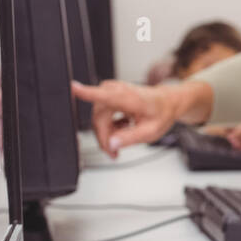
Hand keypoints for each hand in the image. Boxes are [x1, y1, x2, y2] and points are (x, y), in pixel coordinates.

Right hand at [72, 79, 205, 157]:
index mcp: (130, 98)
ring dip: (106, 134)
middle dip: (104, 137)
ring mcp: (113, 92)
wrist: (167, 102)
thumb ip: (130, 138)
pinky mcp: (110, 95)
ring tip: (120, 144)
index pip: (105, 95)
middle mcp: (118, 91)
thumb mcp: (151, 132)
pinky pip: (101, 115)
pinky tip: (121, 130)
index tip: (73, 87)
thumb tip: (112, 144)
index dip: (87, 93)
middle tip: (114, 153)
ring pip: (98, 118)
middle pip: (98, 118)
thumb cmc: (161, 113)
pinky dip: (108, 127)